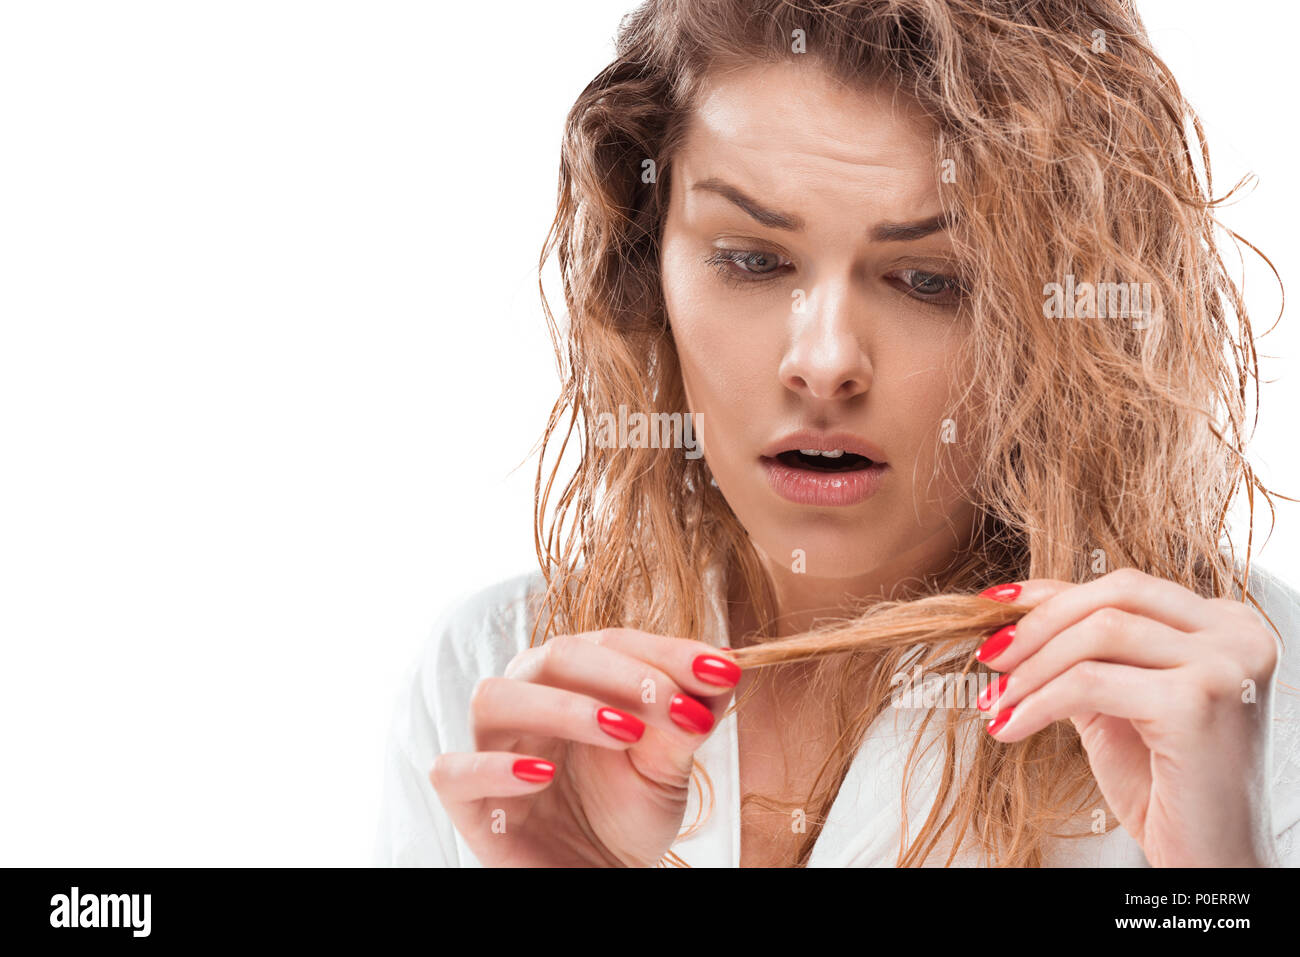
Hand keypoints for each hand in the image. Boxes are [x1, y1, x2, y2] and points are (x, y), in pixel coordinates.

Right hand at [428, 628, 738, 866]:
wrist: (601, 877)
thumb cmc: (626, 814)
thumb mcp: (669, 765)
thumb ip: (688, 716)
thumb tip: (725, 666)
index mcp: (572, 677)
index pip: (611, 642)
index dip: (666, 651)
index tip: (722, 669)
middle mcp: (527, 699)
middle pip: (555, 656)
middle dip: (623, 674)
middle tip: (677, 703)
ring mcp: (491, 747)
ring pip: (497, 698)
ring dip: (564, 707)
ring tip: (624, 733)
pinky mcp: (467, 801)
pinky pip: (454, 770)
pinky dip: (493, 767)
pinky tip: (543, 774)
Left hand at [976, 567, 1280, 866]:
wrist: (1211, 861)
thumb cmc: (1167, 785)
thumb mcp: (1120, 700)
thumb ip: (1088, 653)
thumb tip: (1016, 612)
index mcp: (1228, 624)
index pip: (1125, 589)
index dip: (1052, 595)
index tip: (995, 606)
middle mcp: (1238, 635)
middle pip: (1113, 598)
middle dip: (1038, 625)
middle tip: (990, 658)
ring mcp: (1224, 665)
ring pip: (1098, 634)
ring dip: (1031, 668)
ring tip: (996, 702)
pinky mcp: (1196, 703)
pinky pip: (1090, 683)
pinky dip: (1038, 702)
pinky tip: (1009, 727)